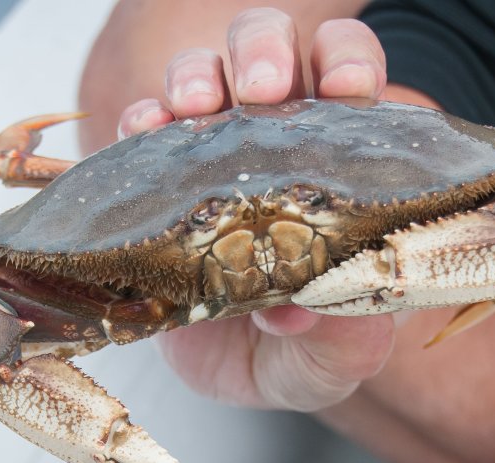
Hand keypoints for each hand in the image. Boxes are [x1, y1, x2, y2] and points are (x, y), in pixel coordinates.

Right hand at [114, 8, 394, 411]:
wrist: (227, 378)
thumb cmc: (296, 357)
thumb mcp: (332, 363)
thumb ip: (343, 341)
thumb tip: (307, 310)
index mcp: (340, 168)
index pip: (353, 83)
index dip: (349, 64)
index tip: (344, 87)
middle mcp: (278, 145)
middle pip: (276, 54)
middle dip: (267, 52)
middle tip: (262, 90)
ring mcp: (213, 156)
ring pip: (206, 72)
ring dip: (199, 75)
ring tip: (197, 107)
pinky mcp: (154, 180)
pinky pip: (141, 127)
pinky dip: (140, 120)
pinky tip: (143, 132)